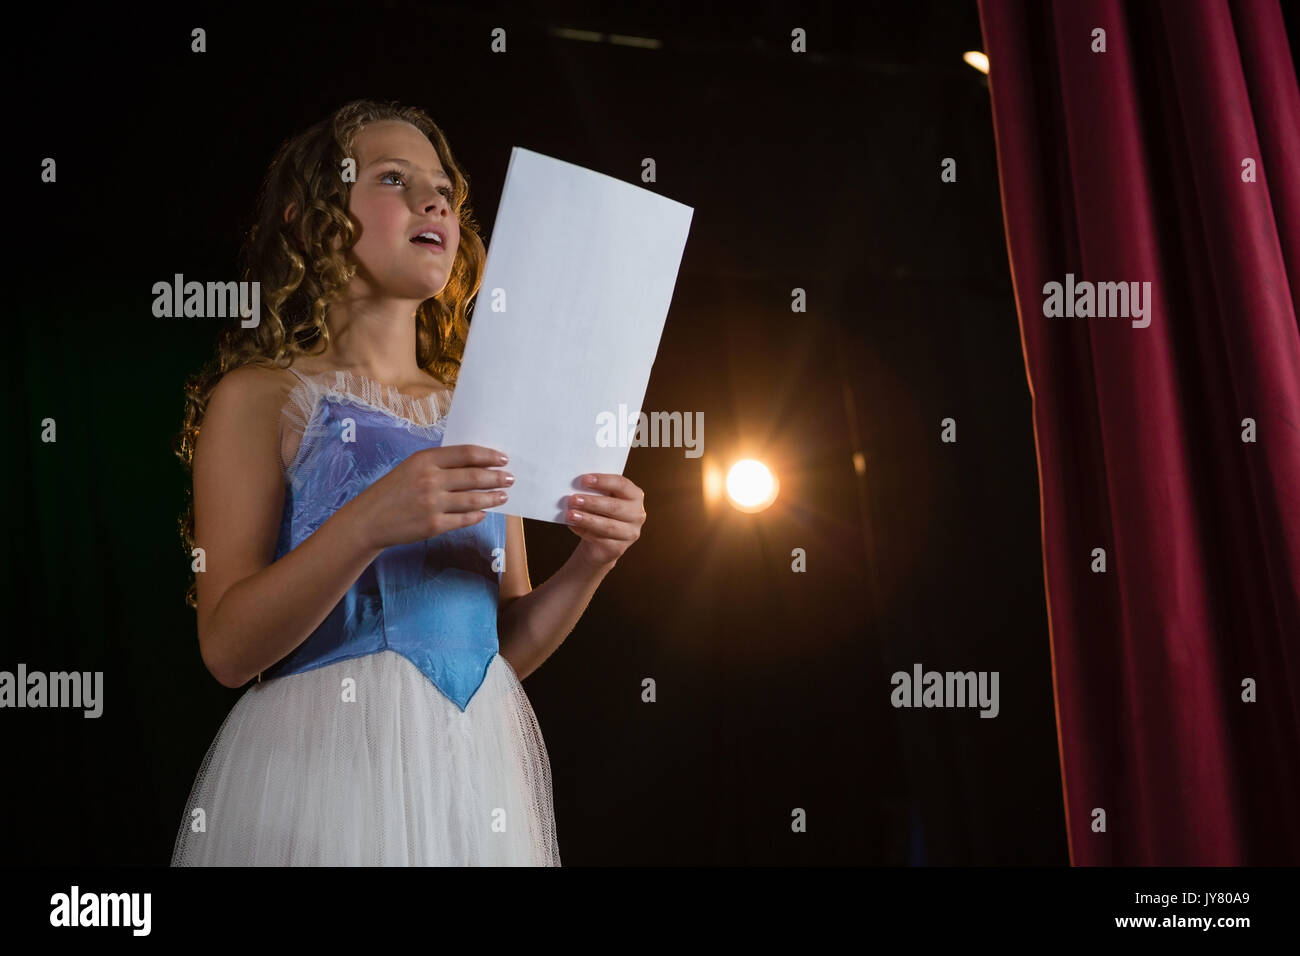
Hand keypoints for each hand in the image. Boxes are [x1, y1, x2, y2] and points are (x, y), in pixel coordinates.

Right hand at [349, 445, 512, 550]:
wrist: (369, 520)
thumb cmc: (392, 491)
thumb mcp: (411, 468)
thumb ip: (438, 464)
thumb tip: (474, 465)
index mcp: (425, 460)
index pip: (466, 454)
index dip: (488, 456)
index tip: (503, 459)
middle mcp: (430, 480)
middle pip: (474, 476)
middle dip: (496, 478)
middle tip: (510, 478)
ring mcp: (433, 504)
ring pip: (474, 499)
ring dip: (493, 497)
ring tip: (504, 496)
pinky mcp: (434, 525)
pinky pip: (464, 519)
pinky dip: (477, 515)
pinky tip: (483, 512)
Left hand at [565, 473, 645, 569]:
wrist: (600, 542)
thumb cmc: (600, 512)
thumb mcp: (601, 498)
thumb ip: (594, 491)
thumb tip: (576, 486)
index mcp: (635, 495)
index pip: (621, 484)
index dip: (603, 481)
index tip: (583, 480)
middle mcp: (637, 514)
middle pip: (615, 507)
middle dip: (592, 502)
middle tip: (573, 499)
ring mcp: (630, 533)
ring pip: (608, 526)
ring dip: (587, 519)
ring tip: (570, 515)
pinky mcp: (618, 548)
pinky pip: (600, 539)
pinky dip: (583, 531)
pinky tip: (572, 525)